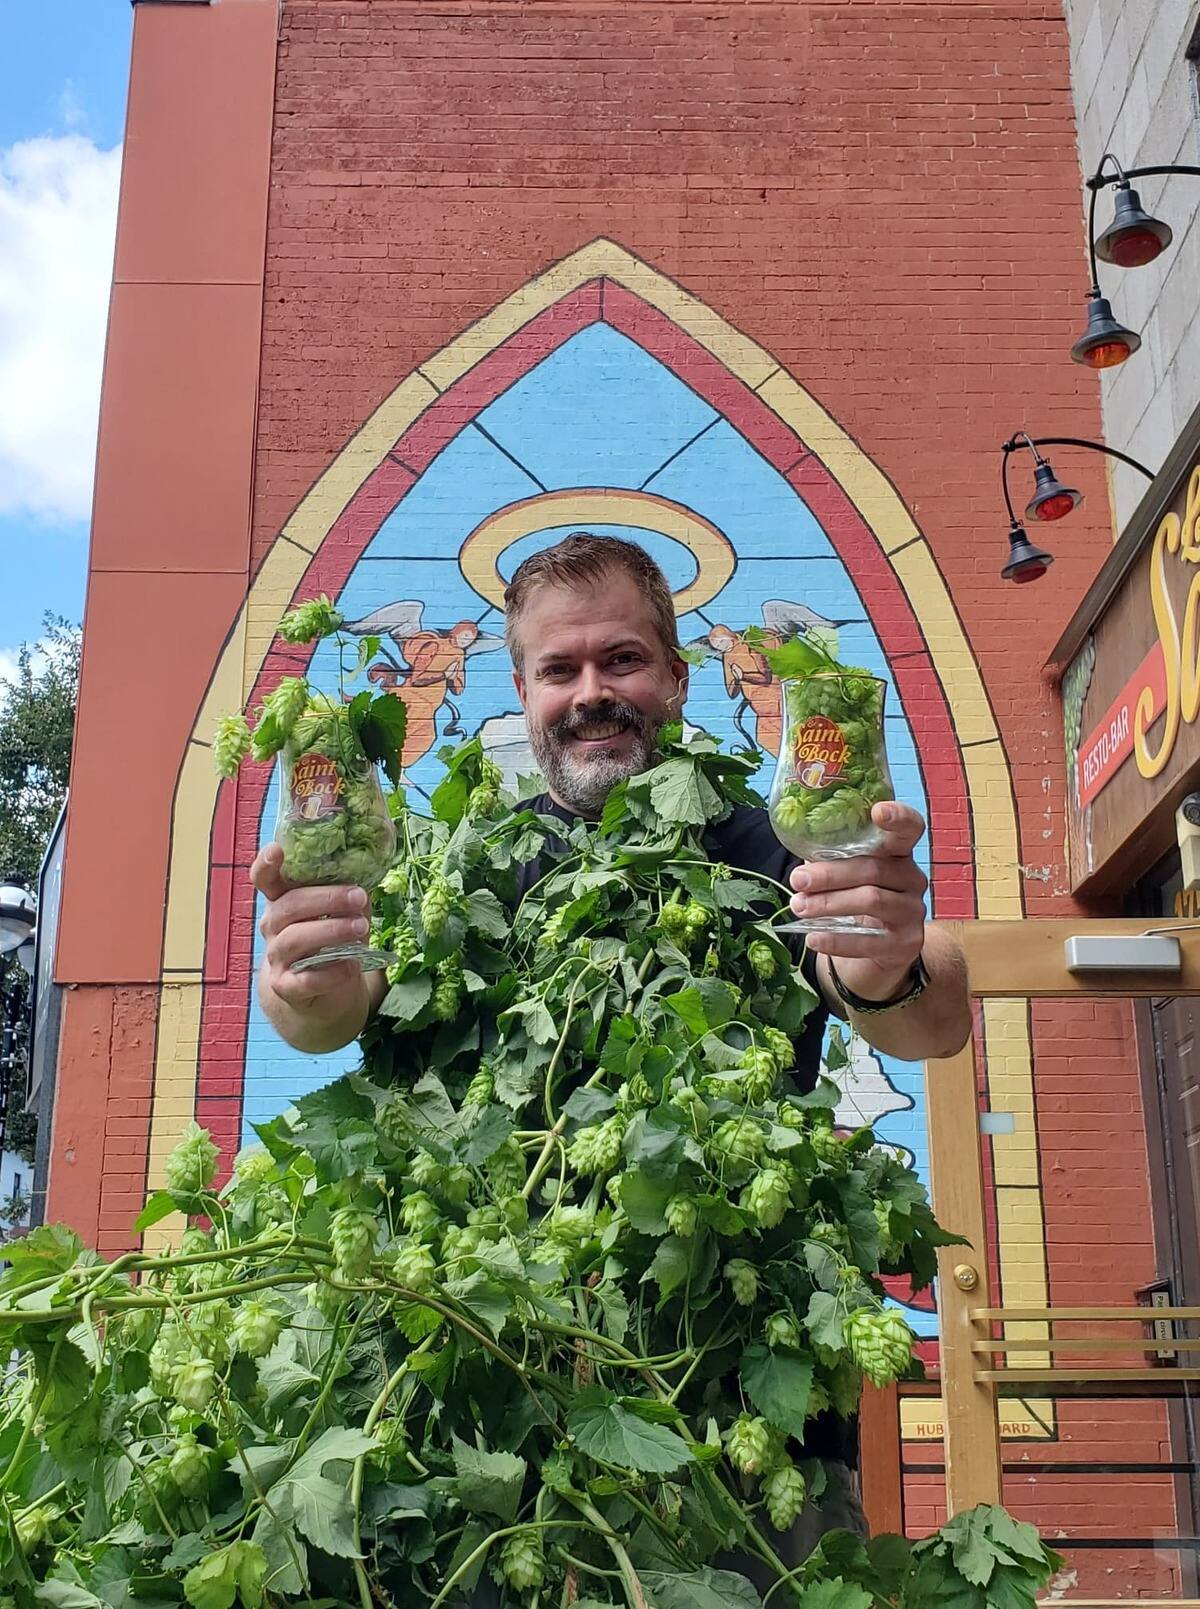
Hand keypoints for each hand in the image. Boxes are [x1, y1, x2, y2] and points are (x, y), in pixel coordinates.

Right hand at [252, 843, 370, 1010]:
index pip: (265, 879)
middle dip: (327, 899)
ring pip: (295, 939)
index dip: (266, 864)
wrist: (320, 995)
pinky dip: (331, 972)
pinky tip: (352, 965)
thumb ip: (347, 897)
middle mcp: (273, 926)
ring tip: (362, 929)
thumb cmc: (329, 944)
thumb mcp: (337, 915)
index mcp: (283, 901)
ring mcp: (276, 957)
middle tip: (359, 897)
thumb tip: (366, 881)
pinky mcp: (285, 986)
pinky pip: (305, 978)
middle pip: (289, 906)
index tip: (277, 850)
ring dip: (331, 931)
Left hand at [788, 802, 927, 998]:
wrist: (880, 948)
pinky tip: (813, 939)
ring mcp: (912, 911)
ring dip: (829, 903)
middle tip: (797, 880)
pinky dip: (837, 940)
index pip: (910, 828)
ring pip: (871, 900)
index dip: (898, 817)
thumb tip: (796, 848)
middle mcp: (912, 878)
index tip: (878, 811)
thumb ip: (832, 859)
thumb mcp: (848, 874)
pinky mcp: (907, 942)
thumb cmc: (857, 897)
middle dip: (830, 874)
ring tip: (798, 906)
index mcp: (898, 853)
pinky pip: (870, 941)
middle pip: (873, 869)